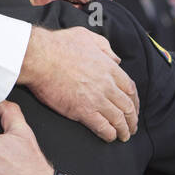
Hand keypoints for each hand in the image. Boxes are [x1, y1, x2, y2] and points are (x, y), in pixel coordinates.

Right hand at [20, 26, 138, 141]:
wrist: (39, 57)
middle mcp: (107, 85)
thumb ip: (104, 47)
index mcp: (109, 68)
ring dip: (123, 130)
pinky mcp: (82, 111)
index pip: (130, 88)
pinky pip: (102, 127)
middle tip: (132, 127)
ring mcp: (96, 99)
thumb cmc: (58, 45)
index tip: (134, 108)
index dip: (134, 101)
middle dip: (132, 119)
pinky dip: (109, 134)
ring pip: (118, 119)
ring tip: (124, 136)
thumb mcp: (87, 36)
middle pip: (127, 106)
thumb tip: (115, 58)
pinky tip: (110, 137)